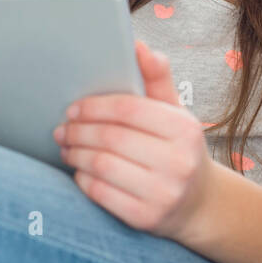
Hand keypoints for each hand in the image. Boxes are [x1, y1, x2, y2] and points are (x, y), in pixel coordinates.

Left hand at [53, 40, 213, 236]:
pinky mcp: (146, 218)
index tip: (73, 108)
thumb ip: (156, 78)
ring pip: (102, 165)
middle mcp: (179, 161)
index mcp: (184, 129)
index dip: (94, 106)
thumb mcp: (175, 112)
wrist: (199, 204)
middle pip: (111, 138)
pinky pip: (101, 193)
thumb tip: (138, 44)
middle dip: (79, 131)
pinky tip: (80, 170)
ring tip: (66, 147)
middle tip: (62, 129)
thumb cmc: (178, 148)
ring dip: (76, 154)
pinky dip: (83, 179)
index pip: (128, 109)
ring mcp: (163, 193)